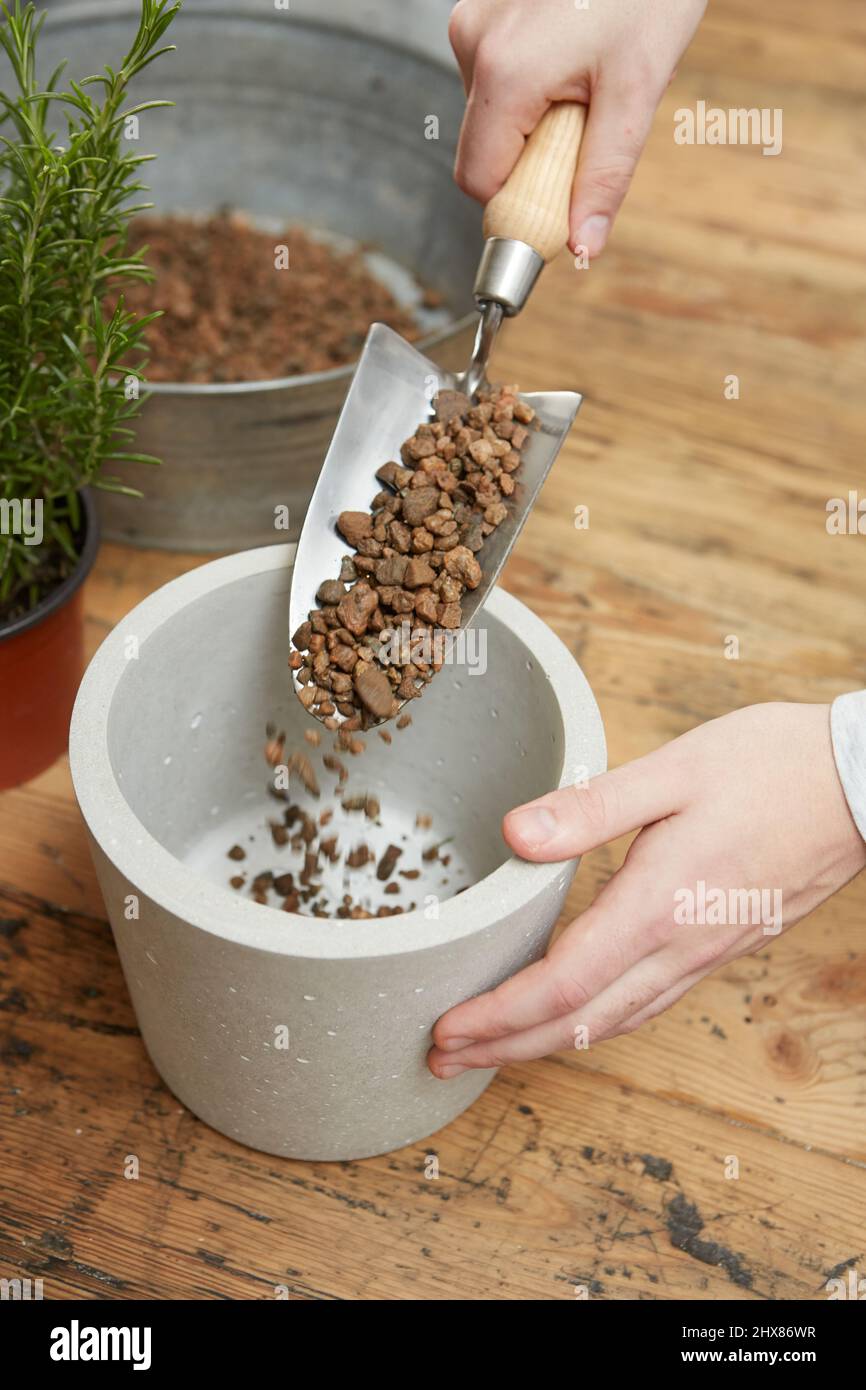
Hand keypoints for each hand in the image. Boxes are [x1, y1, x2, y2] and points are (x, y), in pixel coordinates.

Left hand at [429, 703, 865, 1075]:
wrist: (861, 783)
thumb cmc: (771, 766)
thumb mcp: (673, 771)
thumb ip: (590, 807)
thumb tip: (513, 834)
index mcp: (658, 904)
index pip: (561, 986)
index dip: (498, 1017)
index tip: (446, 1030)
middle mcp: (681, 945)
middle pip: (580, 1024)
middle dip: (507, 1047)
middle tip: (443, 1058)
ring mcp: (708, 952)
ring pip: (617, 1023)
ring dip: (549, 1043)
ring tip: (496, 1047)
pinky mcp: (725, 944)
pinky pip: (650, 1004)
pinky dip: (599, 1023)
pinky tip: (580, 1015)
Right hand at [448, 0, 705, 256]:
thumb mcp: (636, 92)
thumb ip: (605, 176)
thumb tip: (583, 247)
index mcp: (503, 73)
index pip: (480, 181)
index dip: (519, 202)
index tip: (560, 197)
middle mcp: (474, 44)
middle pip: (484, 148)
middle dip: (533, 155)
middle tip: (589, 121)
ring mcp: (474, 20)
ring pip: (492, 114)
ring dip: (536, 118)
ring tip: (588, 77)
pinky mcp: (483, 8)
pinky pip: (498, 77)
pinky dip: (534, 85)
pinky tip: (573, 53)